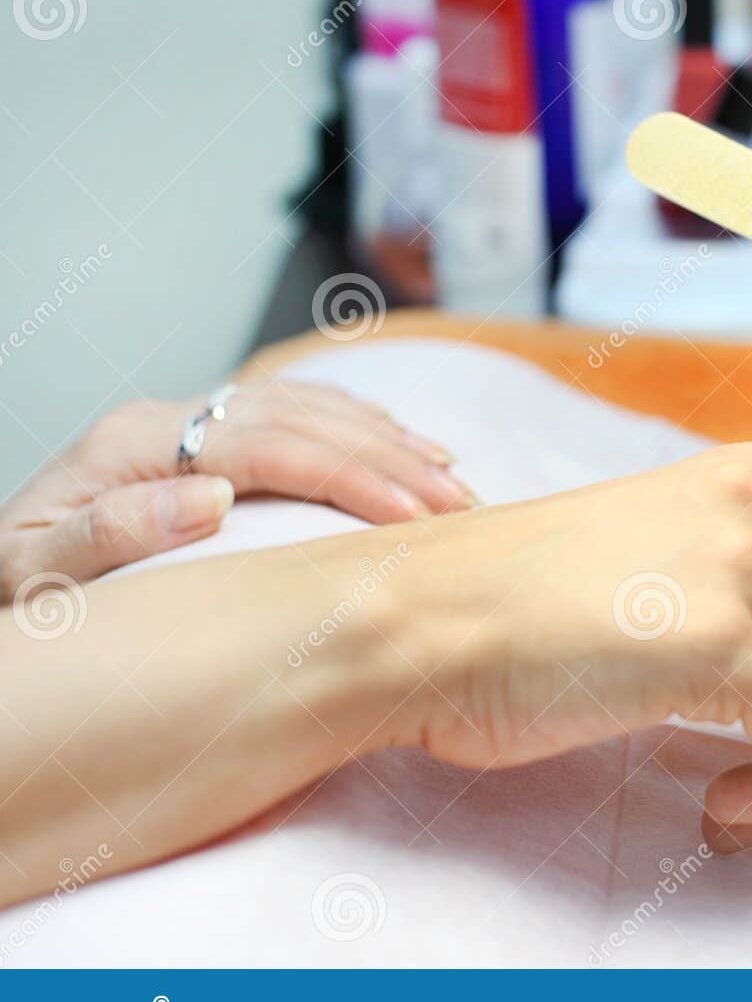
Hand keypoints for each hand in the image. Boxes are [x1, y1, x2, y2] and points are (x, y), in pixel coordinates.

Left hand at [0, 379, 472, 598]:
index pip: (268, 444)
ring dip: (388, 439)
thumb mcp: (34, 575)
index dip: (348, 474)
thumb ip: (108, 534)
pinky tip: (403, 440)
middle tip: (458, 500)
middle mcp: (169, 420)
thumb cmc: (17, 594)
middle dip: (390, 457)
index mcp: (134, 445)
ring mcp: (191, 422)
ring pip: (309, 408)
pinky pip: (298, 410)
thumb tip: (207, 499)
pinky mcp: (207, 435)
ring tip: (452, 475)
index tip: (411, 514)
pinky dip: (359, 423)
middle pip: (304, 419)